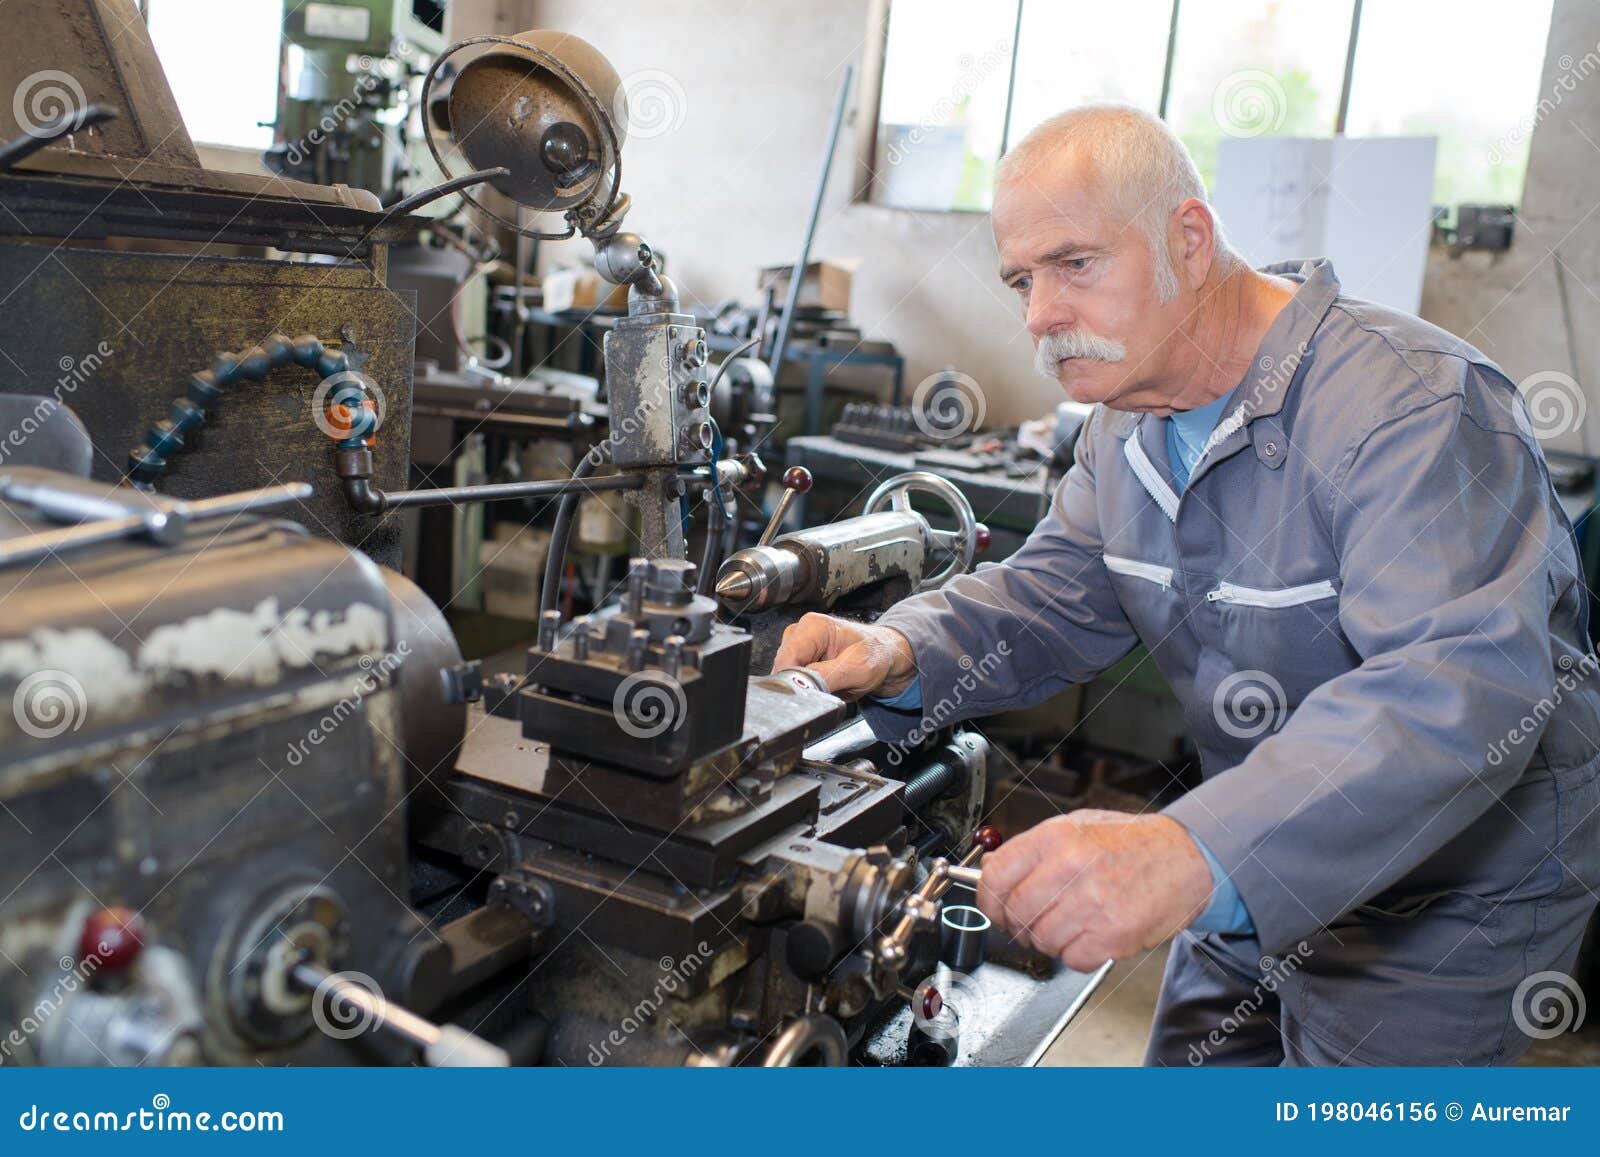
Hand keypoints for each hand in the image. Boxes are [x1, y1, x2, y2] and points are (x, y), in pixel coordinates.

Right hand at [770, 613, 916, 699]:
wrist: (884, 656)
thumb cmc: (876, 655)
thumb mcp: (858, 669)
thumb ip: (827, 677)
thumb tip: (800, 686)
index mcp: (814, 626)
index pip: (786, 659)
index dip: (795, 681)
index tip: (812, 693)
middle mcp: (800, 631)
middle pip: (783, 667)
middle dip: (802, 684)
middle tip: (829, 689)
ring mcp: (797, 644)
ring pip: (787, 675)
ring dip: (806, 686)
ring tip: (831, 684)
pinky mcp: (798, 656)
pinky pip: (794, 678)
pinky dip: (808, 685)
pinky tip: (825, 682)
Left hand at [976, 810, 1213, 971]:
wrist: (1186, 857)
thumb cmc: (1131, 843)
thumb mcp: (1077, 828)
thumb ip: (1033, 850)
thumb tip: (991, 871)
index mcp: (1056, 838)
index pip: (996, 875)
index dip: (987, 898)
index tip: (993, 906)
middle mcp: (1071, 868)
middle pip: (1015, 912)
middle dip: (1017, 924)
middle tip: (1031, 922)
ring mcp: (1093, 903)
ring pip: (1041, 940)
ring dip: (1050, 940)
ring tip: (1071, 924)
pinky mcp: (1113, 935)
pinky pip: (1072, 959)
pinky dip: (1077, 954)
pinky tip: (1091, 935)